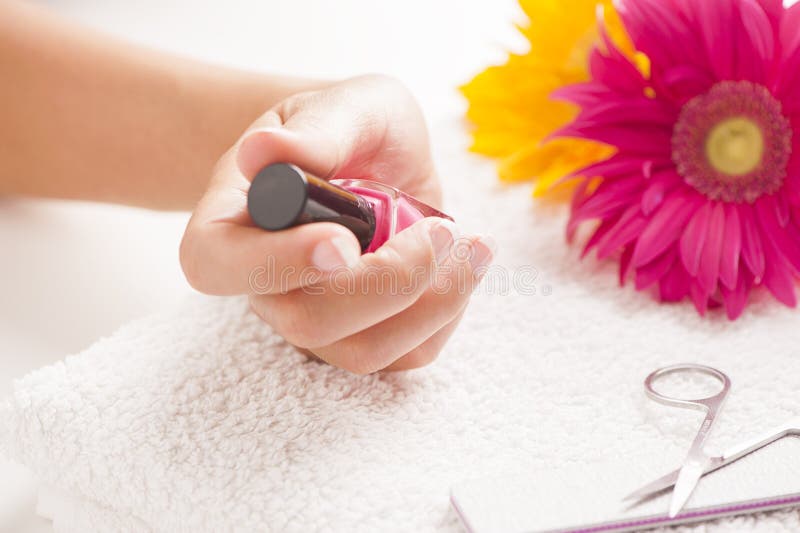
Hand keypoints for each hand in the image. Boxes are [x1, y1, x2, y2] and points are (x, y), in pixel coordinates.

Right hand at [180, 75, 495, 373]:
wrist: (366, 157)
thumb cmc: (344, 127)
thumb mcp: (343, 106)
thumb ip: (315, 130)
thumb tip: (264, 152)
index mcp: (232, 223)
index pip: (218, 265)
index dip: (276, 264)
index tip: (343, 239)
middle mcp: (266, 285)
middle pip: (306, 323)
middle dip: (389, 282)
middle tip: (440, 228)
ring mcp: (314, 318)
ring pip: (362, 353)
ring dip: (432, 304)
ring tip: (471, 245)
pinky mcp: (362, 336)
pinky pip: (405, 356)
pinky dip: (447, 314)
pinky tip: (461, 265)